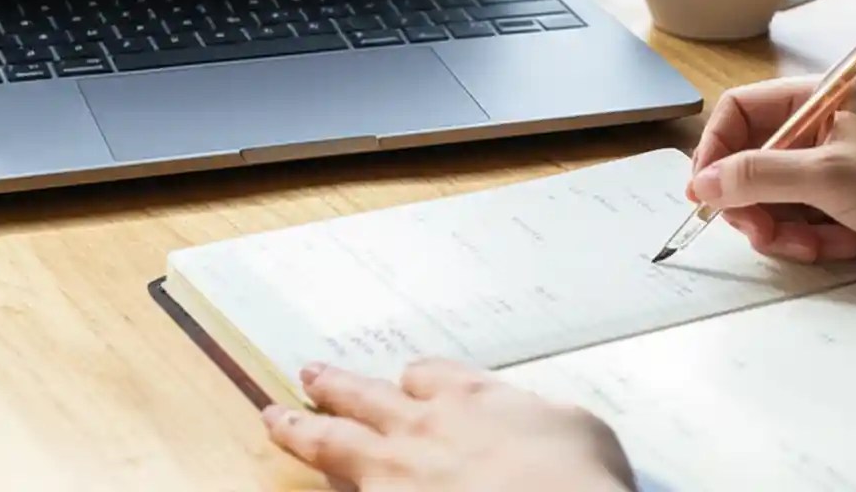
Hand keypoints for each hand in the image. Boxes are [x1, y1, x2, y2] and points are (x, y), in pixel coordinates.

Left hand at [263, 359, 636, 491]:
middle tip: (309, 375)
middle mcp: (424, 428)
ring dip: (297, 427)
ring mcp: (394, 476)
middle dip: (335, 384)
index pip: (428, 375)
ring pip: (330, 441)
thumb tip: (538, 418)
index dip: (415, 380)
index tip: (408, 382)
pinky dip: (321, 484)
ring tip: (274, 418)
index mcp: (472, 398)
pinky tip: (309, 481)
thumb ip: (542, 415)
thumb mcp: (582, 428)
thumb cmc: (579, 482)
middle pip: (364, 396)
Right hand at [688, 76, 855, 279]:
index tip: (704, 187)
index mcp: (816, 100)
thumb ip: (758, 176)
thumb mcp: (827, 175)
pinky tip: (835, 247)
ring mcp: (819, 171)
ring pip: (762, 200)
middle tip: (756, 230)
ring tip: (807, 244)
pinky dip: (801, 242)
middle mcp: (813, 130)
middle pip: (744, 161)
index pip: (740, 111)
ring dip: (777, 229)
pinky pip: (787, 225)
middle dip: (749, 201)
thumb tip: (701, 184)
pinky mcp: (828, 208)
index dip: (715, 147)